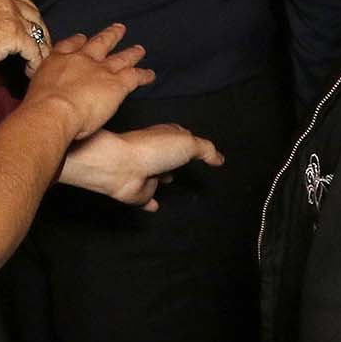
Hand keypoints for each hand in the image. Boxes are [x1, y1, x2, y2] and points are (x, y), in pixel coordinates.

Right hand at [0, 0, 51, 71]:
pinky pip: (34, 49)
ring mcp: (11, 14)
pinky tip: (30, 71)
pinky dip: (36, 62)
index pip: (20, 0)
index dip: (28, 17)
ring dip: (41, 49)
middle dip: (40, 32)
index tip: (30, 30)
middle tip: (41, 49)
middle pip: (34, 15)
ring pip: (38, 32)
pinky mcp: (14, 32)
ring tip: (39, 64)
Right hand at [23, 24, 153, 144]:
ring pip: (121, 58)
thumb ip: (43, 86)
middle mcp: (82, 60)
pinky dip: (144, 75)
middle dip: (109, 36)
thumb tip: (42, 94)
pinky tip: (150, 74)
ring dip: (131, 53)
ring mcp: (102, 70)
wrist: (54, 109)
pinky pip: (135, 76)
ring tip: (139, 49)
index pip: (69, 45)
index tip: (82, 37)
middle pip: (99, 44)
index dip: (78, 41)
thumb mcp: (35, 87)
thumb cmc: (40, 104)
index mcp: (59, 60)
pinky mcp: (117, 83)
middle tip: (119, 28)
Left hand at [59, 123, 223, 209]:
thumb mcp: (187, 143)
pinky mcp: (137, 192)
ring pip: (155, 175)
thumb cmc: (152, 150)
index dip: (188, 139)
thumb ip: (205, 150)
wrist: (121, 166)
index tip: (196, 143)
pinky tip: (155, 207)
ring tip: (171, 179)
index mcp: (164, 137)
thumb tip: (219, 157)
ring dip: (162, 176)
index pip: (178, 135)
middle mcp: (153, 153)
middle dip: (173, 157)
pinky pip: (145, 199)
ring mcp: (144, 173)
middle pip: (166, 154)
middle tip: (184, 162)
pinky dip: (150, 203)